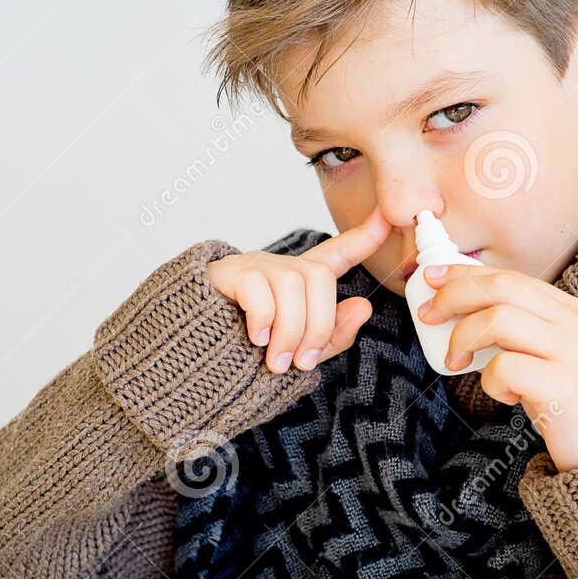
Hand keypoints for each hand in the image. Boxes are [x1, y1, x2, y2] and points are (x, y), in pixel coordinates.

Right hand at [206, 207, 390, 373]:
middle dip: (318, 325)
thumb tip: (362, 307)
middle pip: (319, 277)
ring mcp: (253, 267)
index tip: (390, 216)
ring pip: (293, 284)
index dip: (365, 235)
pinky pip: (260, 289)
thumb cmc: (242, 356)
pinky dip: (264, 319)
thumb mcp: (297, 353)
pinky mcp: (227, 273)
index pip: (338, 254)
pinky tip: (255, 338)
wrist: (187, 359)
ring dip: (290, 331)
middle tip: (302, 362)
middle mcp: (279, 269)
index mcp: (299, 285)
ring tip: (276, 361)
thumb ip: (332, 336)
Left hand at [418, 261, 577, 470]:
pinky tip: (503, 396)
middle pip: (502, 287)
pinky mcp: (563, 387)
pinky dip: (490, 381)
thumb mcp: (553, 357)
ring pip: (499, 319)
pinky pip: (506, 367)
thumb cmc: (573, 407)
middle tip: (429, 317)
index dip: (466, 273)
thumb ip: (521, 333)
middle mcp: (574, 323)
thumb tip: (460, 315)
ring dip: (464, 338)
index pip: (511, 277)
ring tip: (456, 362)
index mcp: (571, 311)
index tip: (433, 277)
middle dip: (454, 296)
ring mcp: (572, 353)